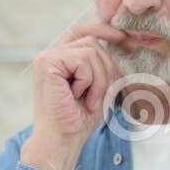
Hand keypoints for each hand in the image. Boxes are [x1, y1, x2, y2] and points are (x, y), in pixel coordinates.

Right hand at [23, 24, 125, 169]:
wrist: (63, 140)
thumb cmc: (80, 119)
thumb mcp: (99, 86)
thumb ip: (103, 64)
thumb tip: (122, 41)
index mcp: (62, 60)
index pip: (82, 31)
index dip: (102, 29)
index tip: (121, 37)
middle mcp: (51, 55)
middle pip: (92, 42)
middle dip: (105, 69)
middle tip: (96, 97)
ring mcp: (47, 58)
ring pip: (91, 51)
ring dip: (98, 79)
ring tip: (87, 99)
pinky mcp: (47, 63)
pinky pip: (83, 60)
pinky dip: (88, 81)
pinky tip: (77, 96)